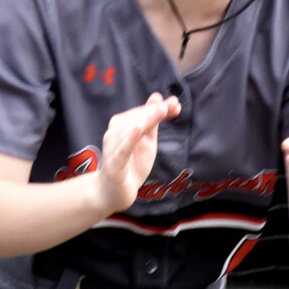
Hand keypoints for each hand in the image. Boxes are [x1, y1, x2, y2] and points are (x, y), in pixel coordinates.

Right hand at [94, 93, 178, 213]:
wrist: (113, 192)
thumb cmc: (130, 163)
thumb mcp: (147, 141)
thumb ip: (153, 121)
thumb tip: (159, 97)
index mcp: (122, 125)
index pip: (141, 112)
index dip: (158, 107)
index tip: (175, 103)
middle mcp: (115, 133)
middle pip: (136, 118)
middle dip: (155, 111)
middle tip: (173, 105)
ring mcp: (113, 148)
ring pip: (130, 130)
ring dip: (147, 118)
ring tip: (162, 110)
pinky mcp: (114, 164)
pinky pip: (122, 149)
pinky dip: (130, 139)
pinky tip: (138, 129)